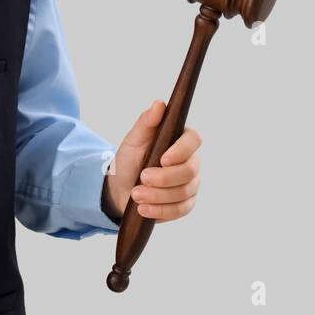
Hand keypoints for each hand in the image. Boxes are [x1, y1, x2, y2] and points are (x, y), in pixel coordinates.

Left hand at [102, 99, 201, 222]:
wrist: (121, 187)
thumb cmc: (129, 159)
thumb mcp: (134, 139)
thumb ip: (147, 122)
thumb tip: (159, 103)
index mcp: (181, 140)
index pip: (194, 140)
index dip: (181, 151)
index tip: (162, 159)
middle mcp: (190, 161)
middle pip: (190, 170)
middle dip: (164, 178)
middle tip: (142, 178)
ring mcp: (190, 183)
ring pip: (184, 192)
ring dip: (158, 196)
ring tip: (136, 195)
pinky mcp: (185, 203)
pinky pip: (181, 209)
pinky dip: (161, 211)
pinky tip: (144, 209)